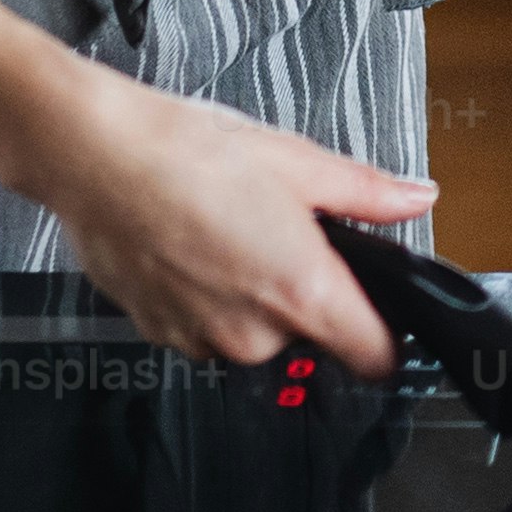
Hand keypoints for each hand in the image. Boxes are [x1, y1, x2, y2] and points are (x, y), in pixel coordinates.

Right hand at [0, 51, 438, 373]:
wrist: (96, 156)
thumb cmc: (188, 154)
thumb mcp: (299, 162)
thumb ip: (367, 193)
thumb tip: (415, 198)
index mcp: (302, 293)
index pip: (374, 358)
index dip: (385, 338)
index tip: (381, 317)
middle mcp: (253, 334)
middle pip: (308, 338)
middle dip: (304, 294)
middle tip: (281, 234)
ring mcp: (202, 341)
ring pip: (253, 333)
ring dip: (251, 296)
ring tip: (228, 232)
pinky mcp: (160, 335)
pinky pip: (205, 328)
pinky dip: (206, 297)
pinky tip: (192, 245)